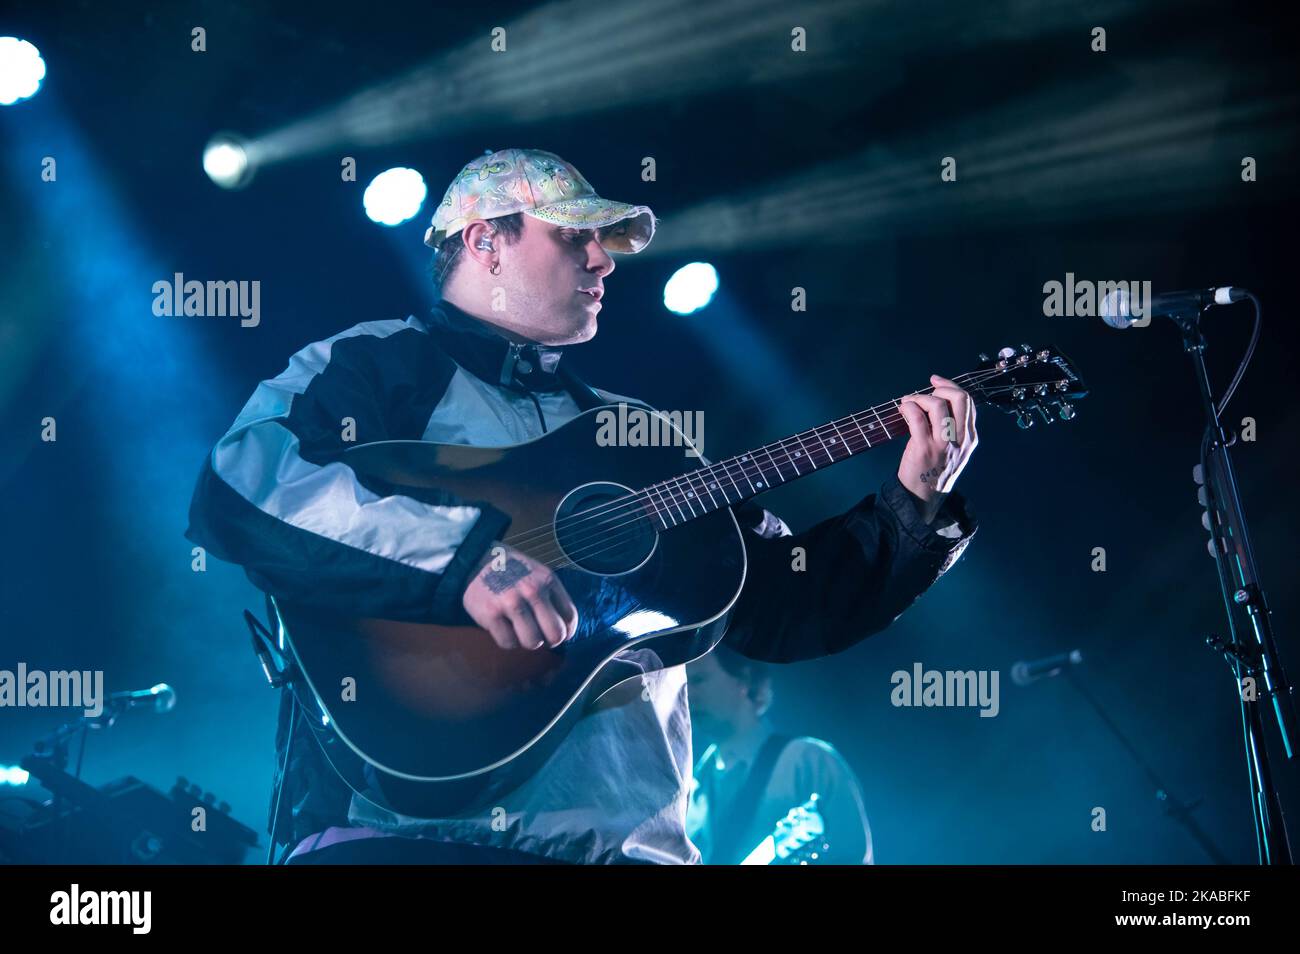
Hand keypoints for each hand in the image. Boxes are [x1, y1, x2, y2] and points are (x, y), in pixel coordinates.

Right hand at [461, 543, 578, 649]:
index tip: (560, 635)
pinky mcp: (491, 614)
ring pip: (532, 642)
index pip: (569, 616)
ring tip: (520, 630)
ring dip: (527, 641)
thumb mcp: (537, 574)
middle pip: (555, 634)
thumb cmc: (511, 572)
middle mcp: (532, 591)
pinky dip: (507, 640)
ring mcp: (511, 603)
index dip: (566, 631)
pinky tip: (504, 628)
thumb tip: (565, 630)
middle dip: (550, 641)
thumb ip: (552, 596)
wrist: (476, 560)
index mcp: (547, 580)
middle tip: (541, 637)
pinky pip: (508, 643)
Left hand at [897, 374, 977, 522]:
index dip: (951, 387)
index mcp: (970, 439)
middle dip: (940, 387)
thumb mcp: (954, 451)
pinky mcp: (923, 449)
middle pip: (959, 398)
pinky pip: (917, 417)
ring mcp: (943, 444)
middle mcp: (961, 440)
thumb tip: (935, 400)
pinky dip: (908, 407)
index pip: (969, 402)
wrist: (922, 500)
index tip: (935, 383)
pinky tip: (903, 409)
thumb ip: (952, 430)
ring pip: (937, 404)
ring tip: (908, 403)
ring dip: (919, 397)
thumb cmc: (934, 472)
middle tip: (924, 392)